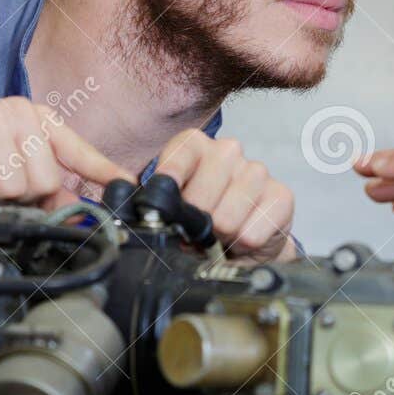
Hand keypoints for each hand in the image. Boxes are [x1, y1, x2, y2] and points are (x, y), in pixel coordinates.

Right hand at [0, 98, 130, 208]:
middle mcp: (19, 113)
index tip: (129, 184)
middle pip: (44, 180)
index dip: (103, 170)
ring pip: (15, 186)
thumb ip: (39, 186)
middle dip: (18, 195)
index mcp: (36, 120)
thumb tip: (73, 209)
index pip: (78, 150)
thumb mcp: (4, 169)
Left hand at [154, 130, 295, 261]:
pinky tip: (242, 240)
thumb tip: (110, 176)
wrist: (245, 241)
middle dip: (195, 223)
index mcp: (197, 147)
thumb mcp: (168, 208)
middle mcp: (228, 152)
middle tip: (197, 232)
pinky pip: (251, 234)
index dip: (171, 176)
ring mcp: (257, 172)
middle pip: (203, 193)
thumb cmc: (202, 220)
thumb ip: (143, 196)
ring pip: (227, 218)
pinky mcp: (282, 195)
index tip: (162, 203)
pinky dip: (242, 247)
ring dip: (220, 238)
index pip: (184, 150)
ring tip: (220, 237)